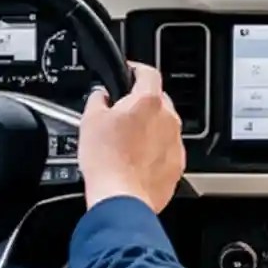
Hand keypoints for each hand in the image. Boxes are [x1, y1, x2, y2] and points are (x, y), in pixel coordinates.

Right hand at [78, 62, 185, 212]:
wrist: (121, 198)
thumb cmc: (106, 161)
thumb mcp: (90, 120)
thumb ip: (97, 100)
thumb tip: (100, 96)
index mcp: (148, 101)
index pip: (148, 72)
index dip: (136, 70)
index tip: (129, 73)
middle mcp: (168, 118)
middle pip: (158, 100)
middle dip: (141, 104)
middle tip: (121, 116)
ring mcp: (175, 142)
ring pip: (164, 126)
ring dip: (149, 129)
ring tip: (126, 143)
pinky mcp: (177, 164)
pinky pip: (167, 149)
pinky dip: (155, 151)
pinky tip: (136, 161)